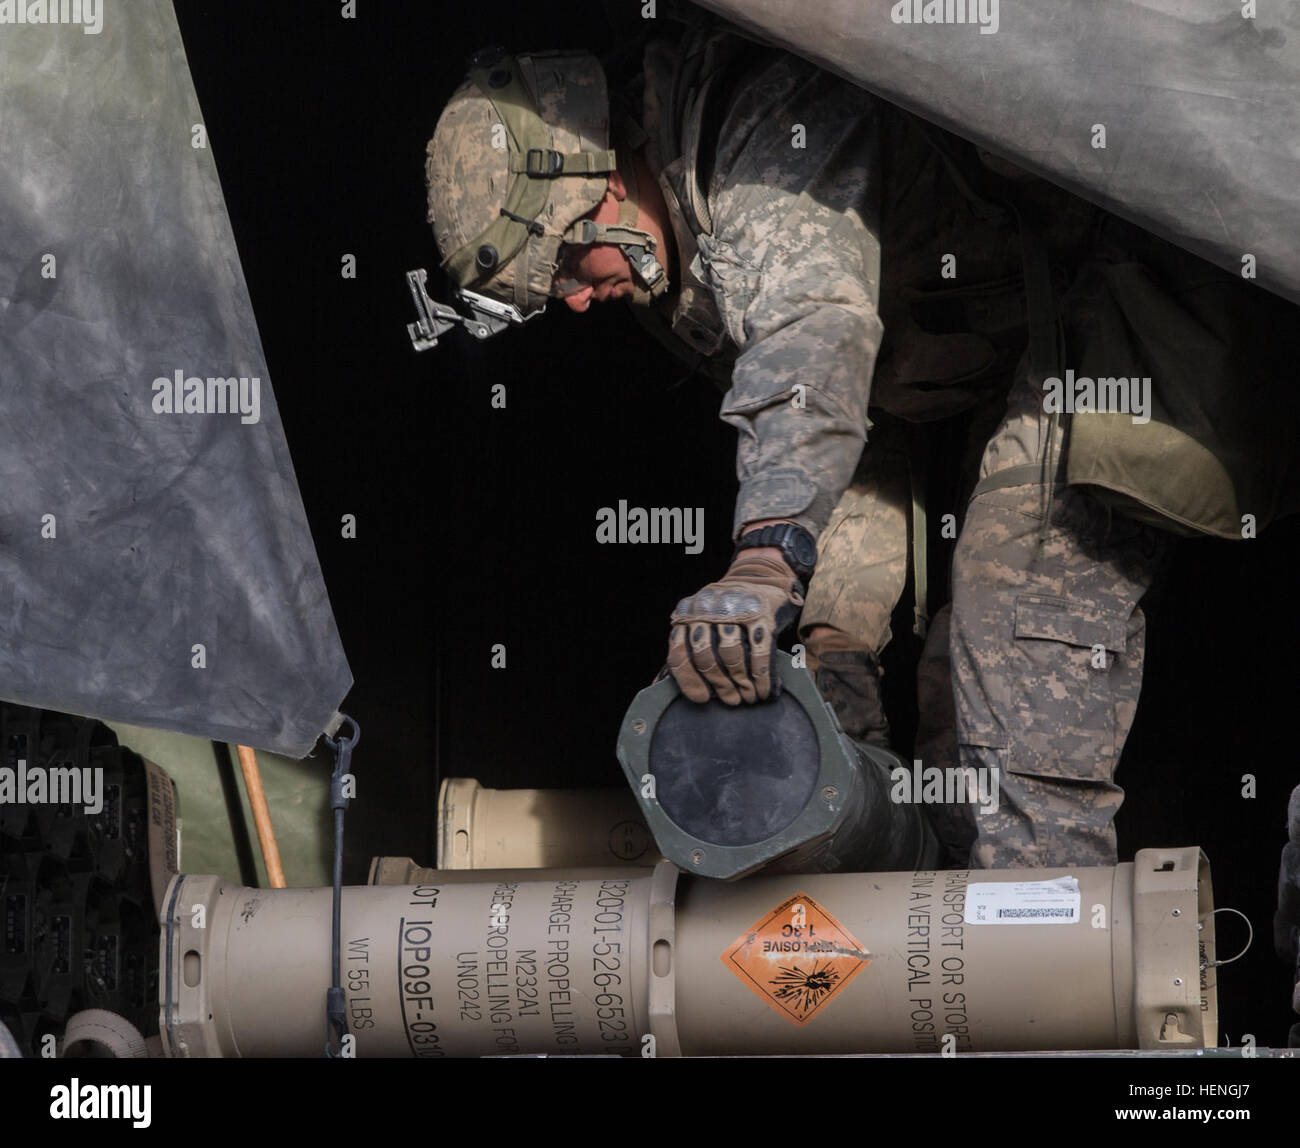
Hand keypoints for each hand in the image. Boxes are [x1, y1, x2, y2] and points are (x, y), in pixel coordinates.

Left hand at [666, 553, 803, 703]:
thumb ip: (681, 650)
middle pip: (706, 656)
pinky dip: (760, 675)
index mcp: (686, 615)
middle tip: (731, 701)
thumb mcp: (697, 623)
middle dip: (719, 685)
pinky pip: (759, 650)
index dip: (688, 681)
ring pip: (731, 655)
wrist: (758, 577)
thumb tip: (656, 686)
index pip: (679, 653)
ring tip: (747, 698)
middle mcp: (706, 609)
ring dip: (741, 683)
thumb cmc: (724, 611)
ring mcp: (735, 609)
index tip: (703, 699)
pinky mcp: (761, 613)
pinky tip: (763, 690)